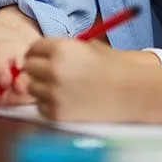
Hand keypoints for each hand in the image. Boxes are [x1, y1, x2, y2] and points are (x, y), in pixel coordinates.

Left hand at [25, 39, 155, 121]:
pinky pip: (41, 107)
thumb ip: (63, 49)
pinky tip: (66, 102)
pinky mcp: (57, 113)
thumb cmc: (115, 68)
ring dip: (42, 88)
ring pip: (32, 88)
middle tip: (49, 75)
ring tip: (61, 89)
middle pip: (28, 68)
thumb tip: (41, 54)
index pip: (33, 48)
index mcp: (60, 49)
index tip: (39, 59)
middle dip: (37, 70)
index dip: (36, 53)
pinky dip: (49, 105)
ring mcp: (53, 93)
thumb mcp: (89, 48)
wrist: (133, 93)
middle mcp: (53, 69)